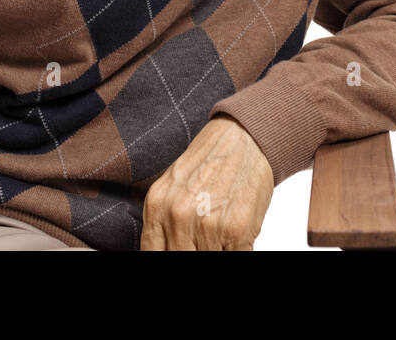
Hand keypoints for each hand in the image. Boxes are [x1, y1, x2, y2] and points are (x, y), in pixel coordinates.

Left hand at [140, 114, 273, 249]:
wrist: (244, 137)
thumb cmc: (211, 161)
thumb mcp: (172, 188)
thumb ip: (163, 223)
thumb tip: (167, 248)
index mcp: (156, 206)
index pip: (151, 254)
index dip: (168, 253)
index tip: (179, 247)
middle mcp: (178, 215)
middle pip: (179, 257)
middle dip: (193, 250)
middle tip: (202, 241)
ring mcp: (207, 224)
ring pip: (207, 259)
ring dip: (215, 249)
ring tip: (219, 234)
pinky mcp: (236, 229)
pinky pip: (233, 257)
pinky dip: (234, 250)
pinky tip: (234, 234)